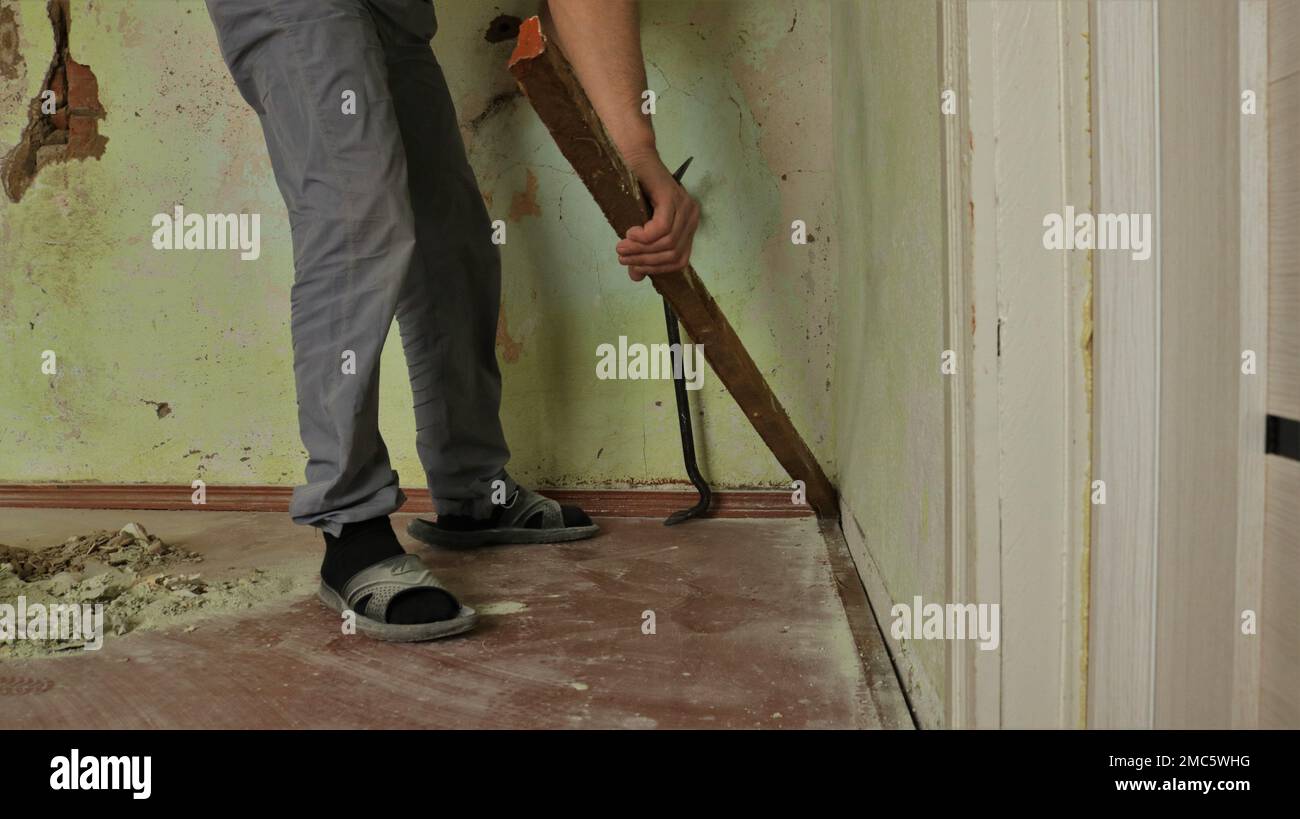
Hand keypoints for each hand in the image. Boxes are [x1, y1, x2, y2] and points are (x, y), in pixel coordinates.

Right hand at [616, 152, 699, 281]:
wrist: (632, 158)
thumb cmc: (637, 192)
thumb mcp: (641, 228)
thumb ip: (643, 252)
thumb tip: (636, 277)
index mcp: (689, 225)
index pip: (681, 260)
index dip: (658, 269)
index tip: (636, 268)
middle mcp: (692, 216)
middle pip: (674, 253)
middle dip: (646, 260)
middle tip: (622, 257)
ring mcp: (684, 205)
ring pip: (667, 242)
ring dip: (641, 250)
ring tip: (621, 248)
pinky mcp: (671, 197)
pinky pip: (661, 228)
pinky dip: (644, 236)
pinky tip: (630, 233)